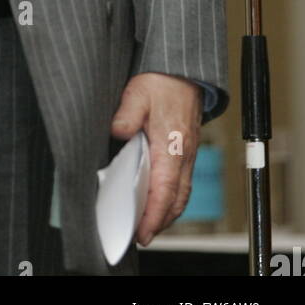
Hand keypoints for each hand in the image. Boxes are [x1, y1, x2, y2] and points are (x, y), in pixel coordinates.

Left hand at [110, 72, 202, 246]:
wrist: (184, 69)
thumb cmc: (162, 80)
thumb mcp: (137, 92)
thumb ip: (126, 115)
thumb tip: (116, 133)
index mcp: (171, 145)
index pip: (165, 190)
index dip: (154, 215)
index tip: (143, 232)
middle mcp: (183, 154)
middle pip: (176, 199)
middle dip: (160, 221)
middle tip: (141, 235)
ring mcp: (187, 153)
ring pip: (181, 193)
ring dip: (167, 211)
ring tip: (148, 224)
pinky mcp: (186, 149)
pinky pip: (182, 181)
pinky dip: (172, 197)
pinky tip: (159, 198)